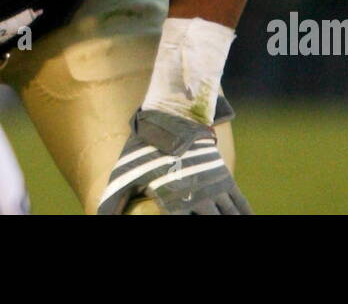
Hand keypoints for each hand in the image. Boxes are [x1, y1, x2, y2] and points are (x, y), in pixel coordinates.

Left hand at [96, 109, 251, 214]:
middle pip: (212, 220)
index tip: (184, 220)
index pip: (183, 220)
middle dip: (213, 224)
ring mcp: (214, 186)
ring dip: (229, 219)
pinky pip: (239, 201)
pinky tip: (247, 219)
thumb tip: (100, 217)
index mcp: (174, 200)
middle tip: (209, 223)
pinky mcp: (224, 177)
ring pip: (228, 214)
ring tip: (233, 226)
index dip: (185, 222)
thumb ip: (114, 201)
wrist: (170, 121)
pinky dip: (244, 213)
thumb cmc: (145, 152)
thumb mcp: (127, 177)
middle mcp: (197, 195)